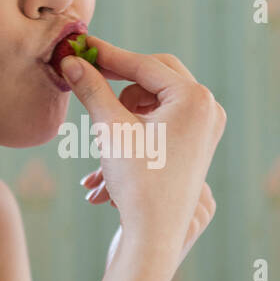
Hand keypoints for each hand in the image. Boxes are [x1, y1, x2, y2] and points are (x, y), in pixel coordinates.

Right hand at [60, 36, 225, 256]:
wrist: (154, 233)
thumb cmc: (137, 181)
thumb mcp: (110, 129)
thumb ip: (92, 89)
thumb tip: (71, 61)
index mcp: (194, 98)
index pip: (144, 64)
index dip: (108, 55)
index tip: (81, 47)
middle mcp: (208, 107)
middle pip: (155, 74)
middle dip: (119, 80)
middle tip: (88, 74)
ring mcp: (207, 126)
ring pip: (156, 98)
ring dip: (124, 110)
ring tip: (104, 140)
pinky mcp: (198, 143)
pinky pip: (164, 118)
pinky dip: (137, 127)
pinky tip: (116, 151)